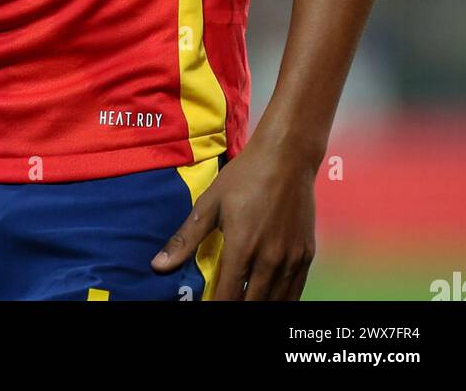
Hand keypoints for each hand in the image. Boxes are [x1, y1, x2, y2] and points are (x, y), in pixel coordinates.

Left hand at [151, 139, 316, 299]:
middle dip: (236, 308)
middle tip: (225, 303)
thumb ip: (186, 238)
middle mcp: (269, 259)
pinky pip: (295, 291)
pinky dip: (282, 301)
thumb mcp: (210, 202)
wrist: (287, 156)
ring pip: (275, 302)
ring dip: (258, 306)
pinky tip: (269, 300)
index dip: (215, 308)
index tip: (206, 308)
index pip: (227, 298)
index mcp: (242, 247)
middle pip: (252, 304)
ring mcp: (291, 259)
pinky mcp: (307, 255)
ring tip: (243, 303)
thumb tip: (157, 266)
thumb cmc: (245, 176)